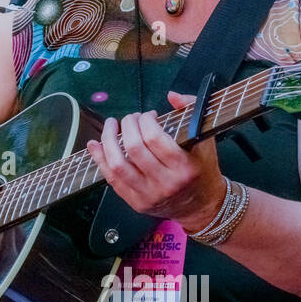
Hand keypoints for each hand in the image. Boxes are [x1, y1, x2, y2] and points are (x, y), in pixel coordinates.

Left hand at [85, 91, 226, 232]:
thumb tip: (172, 95)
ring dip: (108, 140)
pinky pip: (111, 179)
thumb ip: (193, 112)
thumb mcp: (205, 140)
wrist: (202, 206)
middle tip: (130, 118)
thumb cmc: (202, 169)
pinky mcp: (136, 202)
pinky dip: (100, 159)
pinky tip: (95, 145)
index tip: (147, 116)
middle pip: (134, 149)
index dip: (145, 121)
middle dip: (127, 126)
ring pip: (118, 165)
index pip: (154, 138)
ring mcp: (148, 195)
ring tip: (110, 126)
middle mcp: (166, 183)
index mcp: (184, 167)